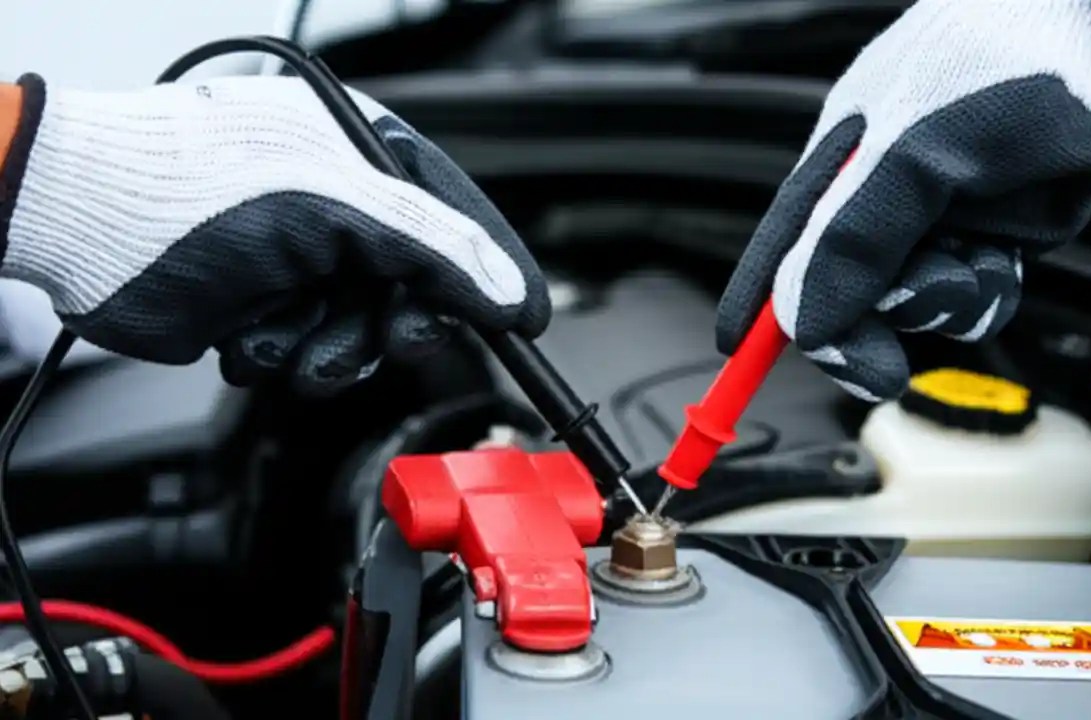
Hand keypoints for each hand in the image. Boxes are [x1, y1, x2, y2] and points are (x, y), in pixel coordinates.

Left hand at [0, 75, 548, 393]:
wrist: (85, 225)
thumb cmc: (193, 183)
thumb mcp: (340, 206)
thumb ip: (438, 249)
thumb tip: (507, 289)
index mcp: (363, 154)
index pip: (458, 215)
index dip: (493, 269)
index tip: (526, 316)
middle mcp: (337, 206)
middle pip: (415, 288)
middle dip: (392, 320)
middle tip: (391, 328)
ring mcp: (300, 260)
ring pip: (361, 333)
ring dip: (325, 345)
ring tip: (283, 324)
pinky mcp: (264, 307)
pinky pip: (308, 354)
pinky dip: (280, 352)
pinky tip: (246, 325)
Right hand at [716, 0, 1090, 400]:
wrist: (1087, 22)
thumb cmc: (986, 61)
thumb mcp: (910, 159)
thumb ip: (852, 245)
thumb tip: (799, 326)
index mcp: (839, 175)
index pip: (785, 253)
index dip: (760, 307)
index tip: (740, 357)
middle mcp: (883, 202)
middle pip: (853, 298)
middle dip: (874, 323)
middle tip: (884, 363)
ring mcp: (941, 220)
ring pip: (925, 306)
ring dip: (948, 301)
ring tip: (972, 259)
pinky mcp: (997, 232)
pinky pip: (981, 296)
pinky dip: (992, 289)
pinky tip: (1003, 255)